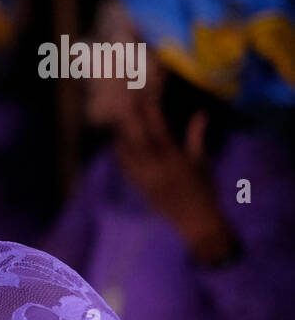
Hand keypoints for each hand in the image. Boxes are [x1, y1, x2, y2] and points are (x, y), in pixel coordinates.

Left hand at [113, 100, 236, 263]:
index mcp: (175, 160)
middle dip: (130, 120)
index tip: (144, 98)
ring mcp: (145, 179)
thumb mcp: (202, 162)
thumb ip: (197, 136)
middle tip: (122, 103)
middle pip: (138, 139)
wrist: (196, 221)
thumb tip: (201, 113)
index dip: (150, 114)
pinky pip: (125, 168)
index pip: (159, 131)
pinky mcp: (139, 188)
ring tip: (114, 119)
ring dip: (120, 135)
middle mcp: (158, 168)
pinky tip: (115, 142)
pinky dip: (119, 153)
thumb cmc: (204, 189)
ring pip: (127, 153)